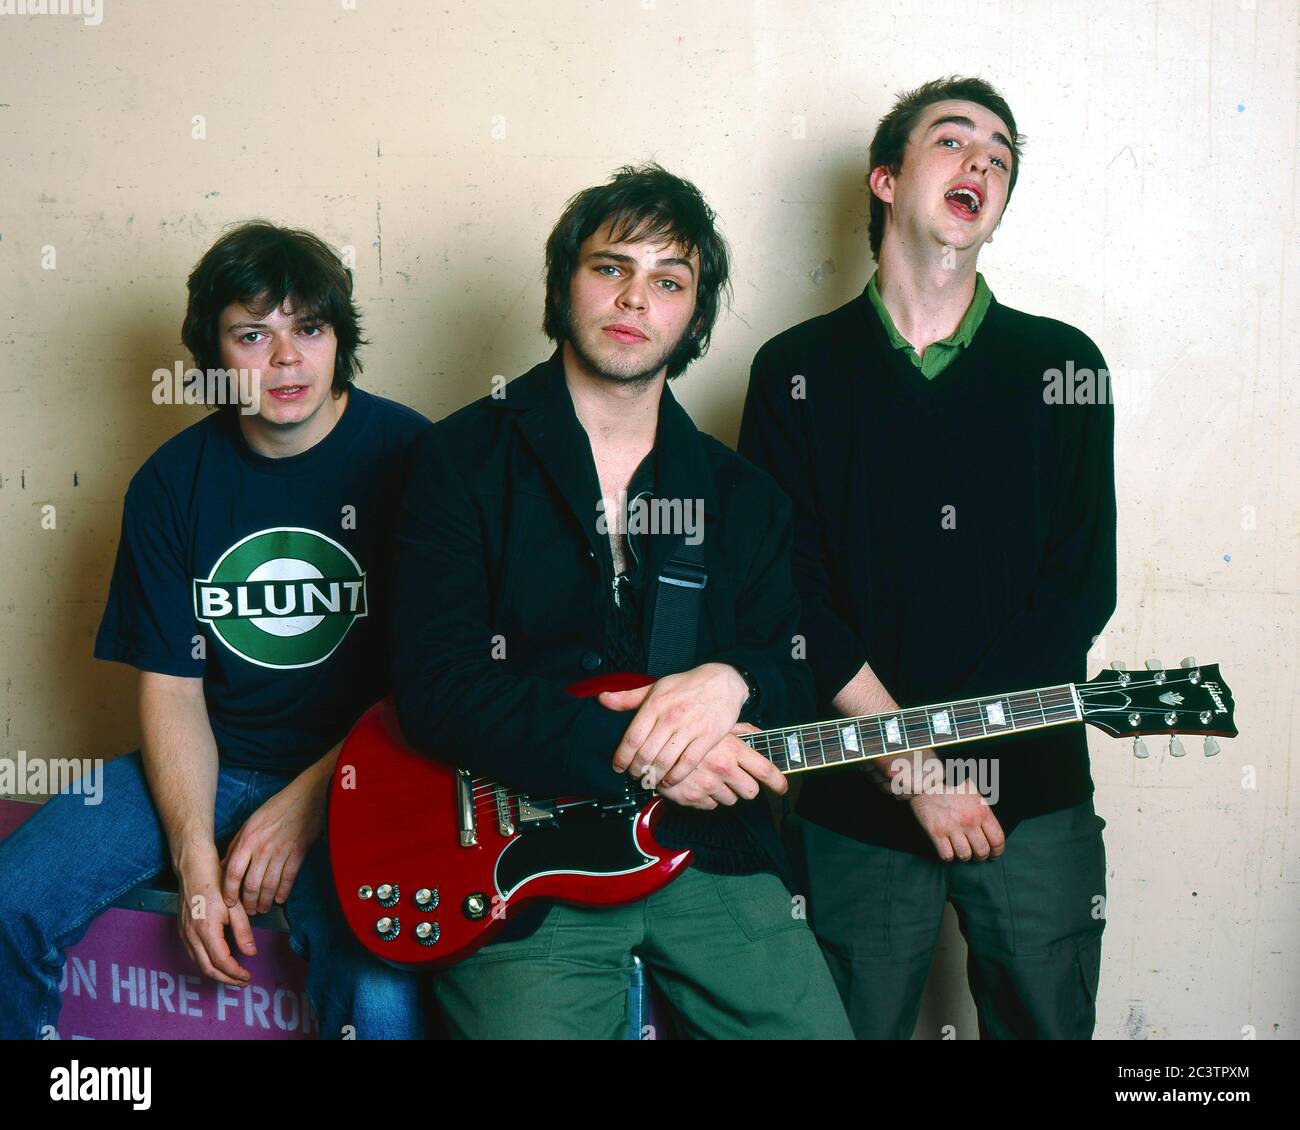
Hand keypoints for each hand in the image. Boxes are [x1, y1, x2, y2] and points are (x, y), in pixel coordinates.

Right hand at [175, 846, 254, 985]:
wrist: (193, 869)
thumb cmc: (215, 883)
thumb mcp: (236, 907)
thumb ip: (243, 932)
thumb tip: (251, 953)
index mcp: (206, 931)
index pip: (222, 962)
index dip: (236, 973)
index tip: (248, 976)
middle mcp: (191, 936)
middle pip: (208, 969)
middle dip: (226, 979)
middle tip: (242, 982)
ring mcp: (184, 934)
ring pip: (198, 964)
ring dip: (216, 973)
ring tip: (233, 975)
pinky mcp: (182, 931)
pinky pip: (193, 954)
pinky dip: (206, 963)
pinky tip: (218, 961)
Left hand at [220, 768, 326, 916]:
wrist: (307, 796)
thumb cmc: (277, 808)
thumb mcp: (251, 822)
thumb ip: (237, 845)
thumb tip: (223, 866)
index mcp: (248, 839)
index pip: (233, 872)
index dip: (229, 891)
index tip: (229, 902)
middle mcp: (263, 847)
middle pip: (251, 884)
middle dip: (248, 902)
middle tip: (248, 911)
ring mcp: (281, 851)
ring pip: (269, 885)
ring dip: (265, 901)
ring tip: (263, 908)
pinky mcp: (298, 853)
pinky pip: (288, 879)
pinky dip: (283, 893)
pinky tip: (280, 899)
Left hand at [601, 663, 749, 788]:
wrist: (723, 682)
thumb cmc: (687, 685)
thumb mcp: (655, 686)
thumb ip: (628, 697)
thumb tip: (602, 699)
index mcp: (655, 705)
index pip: (632, 738)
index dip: (622, 757)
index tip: (618, 767)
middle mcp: (670, 717)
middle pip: (646, 754)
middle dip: (636, 770)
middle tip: (634, 776)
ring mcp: (690, 728)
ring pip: (665, 761)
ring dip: (654, 776)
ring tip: (649, 780)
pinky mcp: (708, 738)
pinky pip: (687, 763)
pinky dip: (675, 777)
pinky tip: (669, 780)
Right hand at [654, 725, 786, 810]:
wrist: (651, 743)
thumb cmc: (688, 730)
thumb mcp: (716, 724)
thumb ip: (740, 731)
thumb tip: (758, 735)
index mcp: (732, 749)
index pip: (765, 770)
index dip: (778, 782)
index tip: (783, 788)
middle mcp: (723, 769)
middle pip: (751, 791)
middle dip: (747, 788)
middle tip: (739, 780)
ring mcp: (708, 785)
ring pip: (732, 800)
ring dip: (726, 792)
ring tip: (712, 779)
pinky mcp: (692, 798)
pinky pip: (711, 806)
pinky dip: (707, 798)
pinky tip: (698, 784)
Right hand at [907, 779, 1005, 861]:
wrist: (925, 781)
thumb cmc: (951, 786)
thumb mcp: (974, 793)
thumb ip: (984, 810)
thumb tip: (990, 830)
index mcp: (982, 811)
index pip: (997, 839)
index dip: (997, 851)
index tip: (994, 854)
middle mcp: (969, 821)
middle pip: (982, 851)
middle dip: (981, 856)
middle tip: (976, 854)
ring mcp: (952, 827)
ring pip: (965, 855)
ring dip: (964, 856)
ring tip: (961, 850)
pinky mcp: (936, 832)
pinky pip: (947, 855)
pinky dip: (948, 855)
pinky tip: (947, 848)